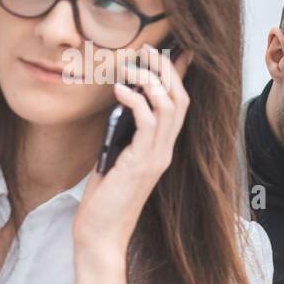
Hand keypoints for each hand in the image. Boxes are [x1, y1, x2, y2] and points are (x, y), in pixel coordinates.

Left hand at [72, 44, 190, 260]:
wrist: (102, 233)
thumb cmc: (104, 200)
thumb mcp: (114, 159)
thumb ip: (122, 136)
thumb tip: (117, 108)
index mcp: (161, 150)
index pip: (179, 106)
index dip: (179, 77)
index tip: (172, 52)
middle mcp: (165, 151)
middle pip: (181, 99)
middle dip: (167, 70)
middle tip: (149, 49)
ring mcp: (156, 157)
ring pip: (170, 106)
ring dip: (152, 80)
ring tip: (133, 66)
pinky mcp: (141, 162)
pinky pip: (148, 122)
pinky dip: (136, 100)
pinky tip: (120, 90)